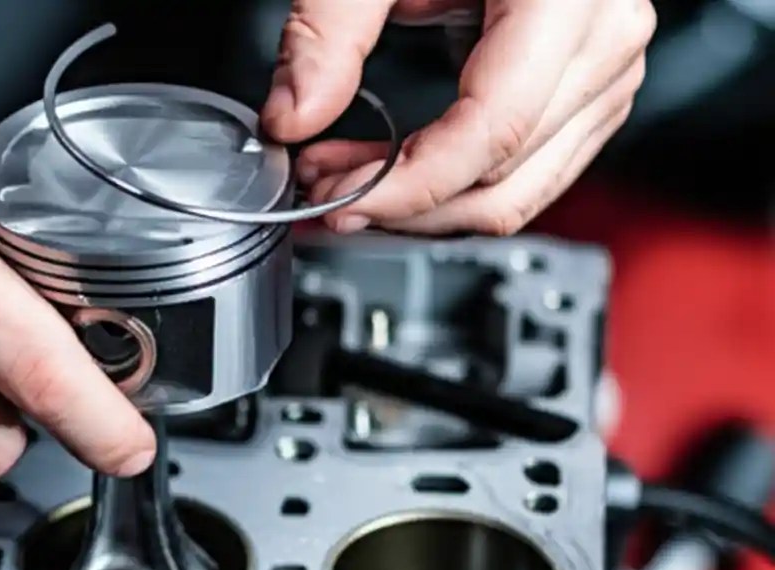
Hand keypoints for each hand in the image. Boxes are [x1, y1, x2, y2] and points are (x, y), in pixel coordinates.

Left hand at [262, 0, 655, 235]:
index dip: (408, 186)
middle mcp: (606, 38)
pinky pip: (527, 170)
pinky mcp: (593, 91)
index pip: (492, 131)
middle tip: (323, 194)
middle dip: (403, 205)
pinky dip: (453, 185)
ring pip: (518, 191)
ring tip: (344, 179)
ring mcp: (609, 70)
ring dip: (423, 206)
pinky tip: (389, 165)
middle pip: (504, 179)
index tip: (337, 200)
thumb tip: (291, 117)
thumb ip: (328, 31)